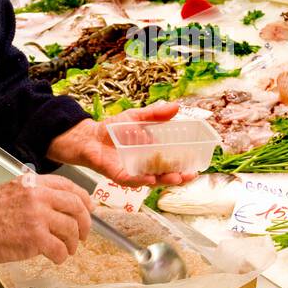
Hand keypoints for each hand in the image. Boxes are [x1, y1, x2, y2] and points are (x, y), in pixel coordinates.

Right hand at [0, 173, 91, 264]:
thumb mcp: (12, 190)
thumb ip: (36, 194)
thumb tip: (59, 205)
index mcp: (34, 183)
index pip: (69, 186)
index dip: (84, 199)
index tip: (88, 209)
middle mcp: (39, 197)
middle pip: (76, 207)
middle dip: (84, 223)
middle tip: (83, 234)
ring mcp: (38, 217)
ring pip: (71, 230)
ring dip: (73, 243)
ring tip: (67, 249)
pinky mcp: (35, 238)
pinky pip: (59, 249)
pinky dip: (61, 256)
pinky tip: (56, 258)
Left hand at [46, 101, 197, 186]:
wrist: (90, 136)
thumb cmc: (113, 129)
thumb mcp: (137, 117)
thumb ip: (156, 114)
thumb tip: (177, 107)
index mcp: (151, 154)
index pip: (172, 161)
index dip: (184, 164)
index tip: (198, 164)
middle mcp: (144, 166)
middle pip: (166, 174)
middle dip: (180, 176)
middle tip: (192, 175)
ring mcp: (133, 172)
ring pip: (152, 180)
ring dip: (165, 180)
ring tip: (178, 178)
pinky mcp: (119, 175)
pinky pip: (132, 180)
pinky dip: (142, 180)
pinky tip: (151, 180)